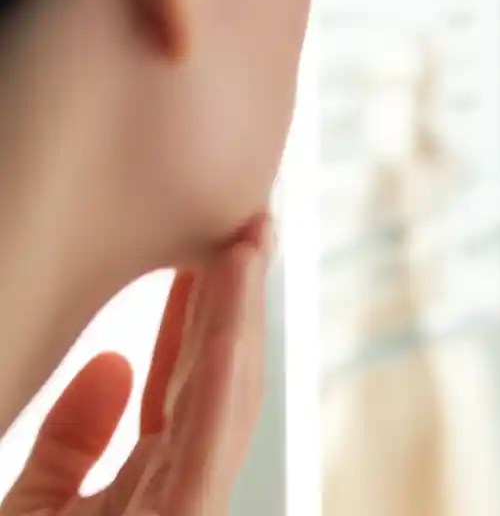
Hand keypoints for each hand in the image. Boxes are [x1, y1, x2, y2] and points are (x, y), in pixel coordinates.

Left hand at [1, 215, 272, 515]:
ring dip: (240, 319)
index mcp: (153, 486)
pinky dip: (219, 385)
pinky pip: (205, 447)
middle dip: (238, 299)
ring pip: (226, 399)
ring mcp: (189, 507)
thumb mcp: (33, 506)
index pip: (183, 383)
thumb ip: (70, 444)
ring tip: (249, 248)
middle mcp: (182, 489)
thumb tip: (111, 363)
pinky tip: (225, 331)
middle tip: (253, 225)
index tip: (212, 253)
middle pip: (219, 379)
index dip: (198, 313)